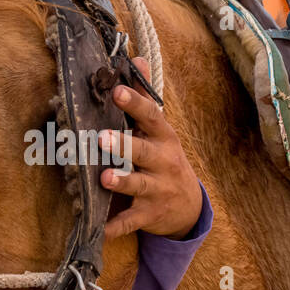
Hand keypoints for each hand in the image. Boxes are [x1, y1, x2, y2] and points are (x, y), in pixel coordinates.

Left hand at [99, 56, 202, 239]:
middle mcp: (163, 162)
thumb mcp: (160, 130)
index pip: (151, 116)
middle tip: (102, 137)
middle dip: (124, 145)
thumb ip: (144, 97)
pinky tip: (101, 230)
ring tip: (104, 178)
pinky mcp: (151, 214)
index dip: (134, 103)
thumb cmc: (164, 159)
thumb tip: (135, 58)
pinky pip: (133, 221)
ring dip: (122, 181)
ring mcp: (158, 189)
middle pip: (144, 151)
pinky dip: (117, 227)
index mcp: (163, 137)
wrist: (189, 207)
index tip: (116, 91)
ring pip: (140, 185)